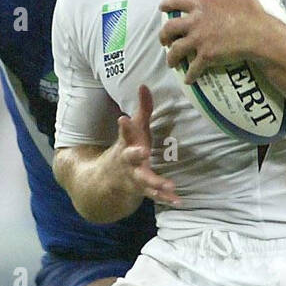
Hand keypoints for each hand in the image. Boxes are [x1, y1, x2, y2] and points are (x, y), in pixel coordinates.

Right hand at [116, 84, 179, 207]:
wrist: (107, 179)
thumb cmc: (129, 147)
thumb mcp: (135, 129)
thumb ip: (143, 109)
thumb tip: (144, 85)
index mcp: (127, 142)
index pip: (125, 132)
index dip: (125, 125)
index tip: (123, 118)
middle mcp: (128, 160)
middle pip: (130, 157)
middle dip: (135, 155)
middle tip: (143, 152)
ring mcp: (134, 176)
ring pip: (144, 180)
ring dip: (157, 183)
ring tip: (170, 186)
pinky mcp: (142, 190)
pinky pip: (154, 195)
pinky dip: (166, 198)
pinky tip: (178, 200)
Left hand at [158, 0, 272, 82]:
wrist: (256, 34)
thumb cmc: (250, 11)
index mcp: (201, 5)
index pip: (177, 0)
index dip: (167, 3)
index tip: (162, 7)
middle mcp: (195, 22)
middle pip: (170, 28)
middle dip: (164, 35)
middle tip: (163, 41)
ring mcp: (199, 40)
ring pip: (176, 50)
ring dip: (172, 57)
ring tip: (171, 62)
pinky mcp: (205, 56)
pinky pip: (193, 68)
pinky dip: (190, 75)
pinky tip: (188, 80)